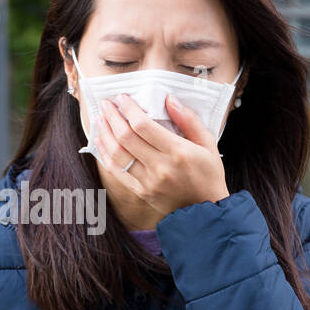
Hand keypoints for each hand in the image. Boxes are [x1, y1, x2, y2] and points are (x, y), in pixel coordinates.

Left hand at [95, 93, 229, 218]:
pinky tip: (100, 141)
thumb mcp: (208, 144)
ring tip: (100, 119)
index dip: (129, 109)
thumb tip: (169, 99)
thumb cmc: (209, 174)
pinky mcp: (141, 192)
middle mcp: (160, 168)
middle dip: (112, 117)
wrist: (206, 211)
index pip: (144, 126)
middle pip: (126, 138)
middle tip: (106, 104)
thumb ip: (189, 120)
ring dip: (105, 134)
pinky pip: (117, 171)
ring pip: (117, 154)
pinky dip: (105, 154)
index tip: (122, 98)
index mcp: (178, 152)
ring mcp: (148, 182)